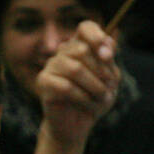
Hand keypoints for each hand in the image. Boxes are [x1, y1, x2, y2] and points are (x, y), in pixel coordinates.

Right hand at [34, 21, 118, 148]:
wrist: (77, 125)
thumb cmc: (94, 99)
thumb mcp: (110, 79)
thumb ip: (109, 60)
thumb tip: (106, 47)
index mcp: (80, 46)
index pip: (85, 27)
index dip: (97, 37)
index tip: (109, 55)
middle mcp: (63, 53)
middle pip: (82, 49)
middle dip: (100, 70)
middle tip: (109, 87)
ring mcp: (50, 66)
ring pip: (74, 68)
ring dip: (94, 85)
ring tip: (102, 98)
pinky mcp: (43, 82)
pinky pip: (65, 86)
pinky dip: (82, 97)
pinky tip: (88, 104)